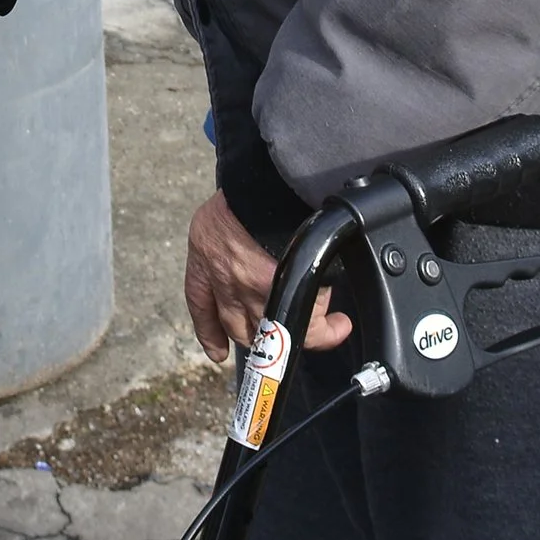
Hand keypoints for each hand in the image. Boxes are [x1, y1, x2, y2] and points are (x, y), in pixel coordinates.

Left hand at [184, 192, 352, 363]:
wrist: (270, 188)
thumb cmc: (252, 190)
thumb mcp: (225, 209)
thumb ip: (231, 232)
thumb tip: (256, 239)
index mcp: (205, 253)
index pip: (200, 300)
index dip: (209, 330)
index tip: (217, 351)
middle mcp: (224, 280)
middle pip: (237, 326)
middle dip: (256, 336)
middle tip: (276, 339)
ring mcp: (252, 295)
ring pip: (271, 334)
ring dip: (295, 336)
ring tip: (320, 331)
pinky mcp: (284, 299)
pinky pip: (307, 329)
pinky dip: (326, 332)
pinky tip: (339, 325)